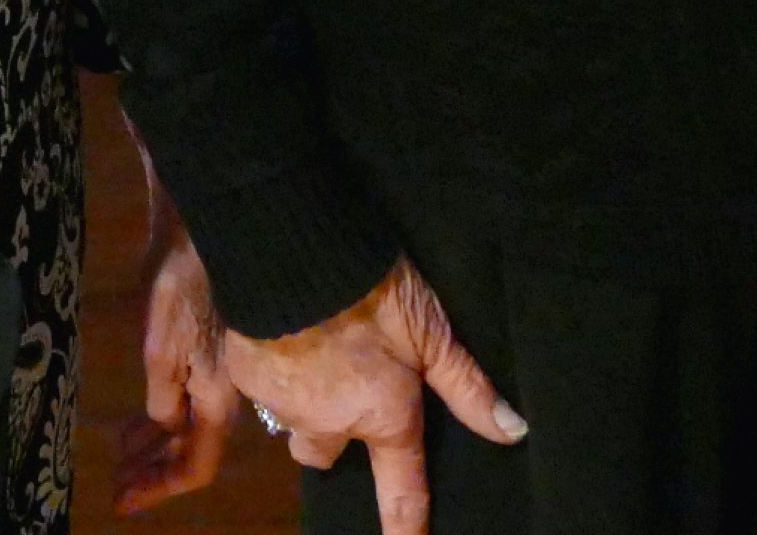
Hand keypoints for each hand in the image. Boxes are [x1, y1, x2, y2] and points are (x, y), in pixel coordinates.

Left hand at [115, 223, 238, 510]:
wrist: (205, 227)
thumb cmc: (181, 289)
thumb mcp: (162, 350)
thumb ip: (164, 400)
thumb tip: (165, 431)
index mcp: (218, 400)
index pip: (196, 467)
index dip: (159, 489)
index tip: (120, 502)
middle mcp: (223, 393)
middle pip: (192, 451)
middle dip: (155, 471)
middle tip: (117, 485)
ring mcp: (215, 370)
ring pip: (188, 425)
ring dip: (156, 445)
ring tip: (121, 455)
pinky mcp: (204, 346)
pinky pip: (184, 399)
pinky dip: (159, 416)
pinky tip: (139, 418)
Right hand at [222, 259, 524, 534]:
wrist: (290, 249)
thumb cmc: (371, 288)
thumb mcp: (429, 329)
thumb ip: (465, 384)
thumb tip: (514, 432)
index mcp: (382, 416)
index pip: (401, 492)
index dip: (405, 530)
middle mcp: (330, 423)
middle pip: (324, 455)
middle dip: (329, 435)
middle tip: (336, 391)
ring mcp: (281, 401)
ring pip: (289, 419)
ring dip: (298, 399)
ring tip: (303, 353)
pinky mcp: (242, 371)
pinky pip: (257, 386)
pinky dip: (268, 367)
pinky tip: (275, 333)